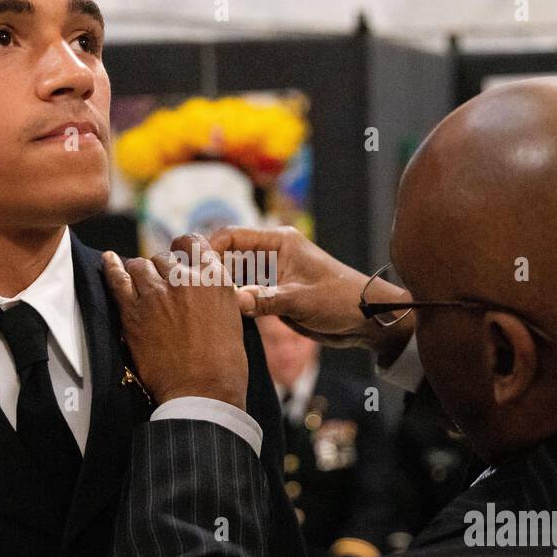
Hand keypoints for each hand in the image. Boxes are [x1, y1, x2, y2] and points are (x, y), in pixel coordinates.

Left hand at [102, 234, 247, 410]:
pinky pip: (117, 279)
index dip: (182, 251)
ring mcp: (157, 293)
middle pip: (164, 257)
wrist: (202, 392)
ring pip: (140, 265)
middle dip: (162, 271)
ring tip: (143, 290)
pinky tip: (108, 260)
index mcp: (215, 278)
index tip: (179, 262)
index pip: (191, 242)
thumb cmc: (223, 364)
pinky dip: (111, 268)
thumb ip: (214, 292)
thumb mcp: (231, 316)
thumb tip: (200, 282)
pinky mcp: (134, 311)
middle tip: (163, 292)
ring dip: (141, 275)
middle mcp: (185, 279)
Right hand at [210, 225, 413, 363]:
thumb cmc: (340, 301)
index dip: (209, 251)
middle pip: (227, 256)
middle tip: (190, 291)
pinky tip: (219, 314)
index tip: (193, 270)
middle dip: (210, 271)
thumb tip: (231, 302)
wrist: (365, 320)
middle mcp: (272, 254)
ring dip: (220, 288)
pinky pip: (244, 294)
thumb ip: (264, 300)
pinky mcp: (273, 294)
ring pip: (233, 276)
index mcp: (279, 242)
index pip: (232, 237)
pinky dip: (232, 302)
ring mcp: (271, 274)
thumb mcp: (301, 300)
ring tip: (200, 304)